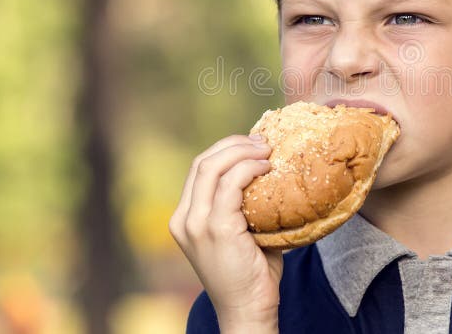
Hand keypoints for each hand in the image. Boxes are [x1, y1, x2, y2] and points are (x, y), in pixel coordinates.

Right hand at [169, 134, 281, 331]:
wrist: (247, 309)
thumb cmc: (250, 272)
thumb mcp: (238, 232)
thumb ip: (241, 204)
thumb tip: (267, 169)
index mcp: (184, 218)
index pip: (199, 168)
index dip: (225, 149)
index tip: (252, 144)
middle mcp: (184, 219)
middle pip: (202, 162)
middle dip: (234, 144)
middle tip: (262, 141)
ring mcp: (197, 224)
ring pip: (213, 167)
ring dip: (243, 152)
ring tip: (267, 150)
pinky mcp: (217, 228)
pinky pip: (230, 184)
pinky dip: (249, 168)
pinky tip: (267, 168)